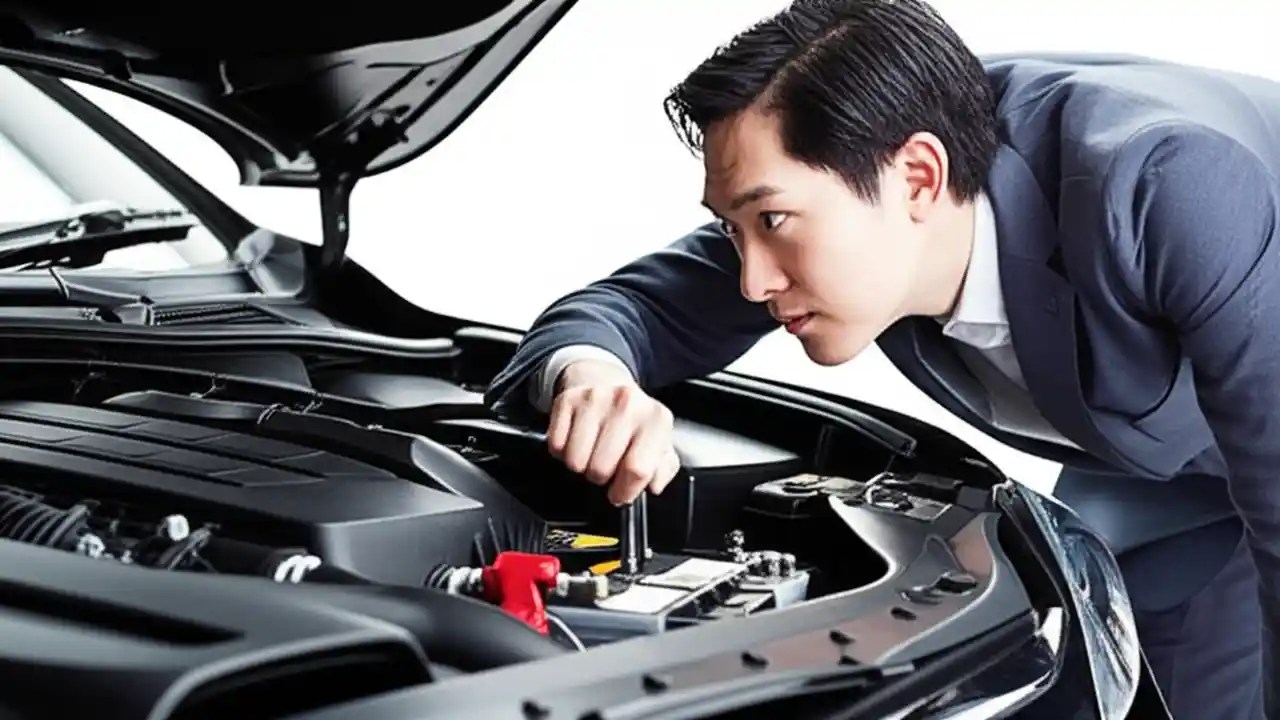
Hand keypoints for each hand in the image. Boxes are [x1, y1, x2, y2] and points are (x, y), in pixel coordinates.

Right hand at [546, 359, 679, 504]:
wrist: (603, 381)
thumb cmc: (632, 420)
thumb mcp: (659, 443)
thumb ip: (663, 469)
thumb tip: (653, 485)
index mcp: (656, 419)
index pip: (637, 470)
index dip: (625, 491)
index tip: (620, 493)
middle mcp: (627, 404)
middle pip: (601, 469)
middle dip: (602, 477)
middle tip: (606, 464)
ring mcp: (595, 399)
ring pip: (576, 462)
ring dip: (581, 465)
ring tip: (592, 451)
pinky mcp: (567, 399)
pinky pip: (556, 446)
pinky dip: (563, 451)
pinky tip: (577, 439)